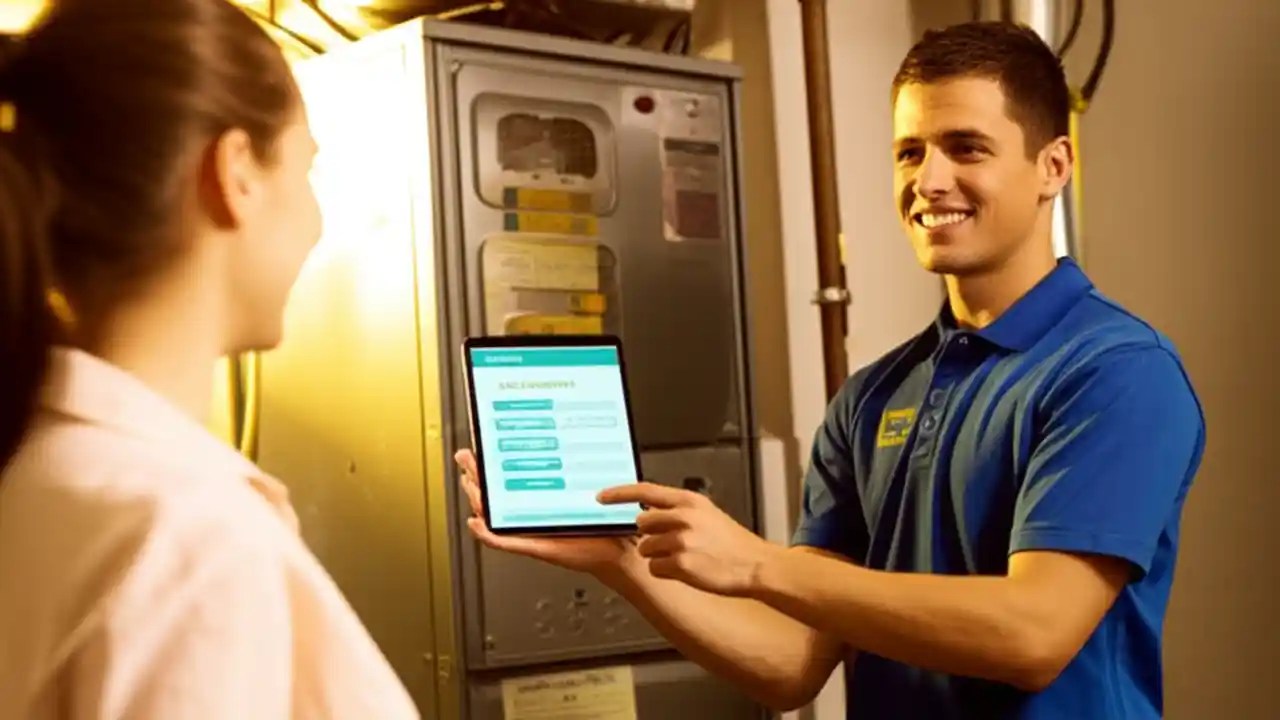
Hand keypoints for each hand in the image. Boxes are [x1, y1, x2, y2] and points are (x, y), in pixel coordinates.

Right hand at [454, 449, 632, 574]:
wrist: (617, 549)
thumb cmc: (602, 521)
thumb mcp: (582, 487)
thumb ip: (570, 469)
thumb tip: (563, 437)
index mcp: (538, 500)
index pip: (508, 478)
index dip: (491, 462)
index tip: (481, 443)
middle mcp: (530, 515)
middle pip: (494, 494)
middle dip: (476, 473)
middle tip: (465, 456)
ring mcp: (530, 531)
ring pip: (493, 515)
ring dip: (477, 499)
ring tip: (469, 482)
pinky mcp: (536, 548)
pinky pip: (505, 542)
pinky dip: (487, 534)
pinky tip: (477, 523)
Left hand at [597, 482, 783, 596]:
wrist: (755, 565)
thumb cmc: (733, 543)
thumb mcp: (708, 514)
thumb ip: (679, 510)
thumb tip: (649, 512)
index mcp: (689, 501)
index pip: (644, 491)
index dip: (619, 493)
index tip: (601, 496)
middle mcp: (683, 517)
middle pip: (641, 524)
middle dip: (649, 535)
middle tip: (670, 543)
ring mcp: (681, 541)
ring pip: (646, 549)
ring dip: (658, 556)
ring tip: (685, 558)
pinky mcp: (681, 565)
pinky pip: (654, 568)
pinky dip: (665, 572)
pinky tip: (686, 570)